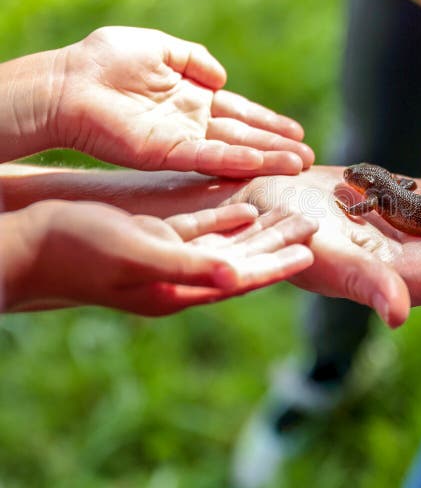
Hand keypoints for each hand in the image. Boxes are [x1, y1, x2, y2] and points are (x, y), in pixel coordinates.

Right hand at [2, 201, 316, 314]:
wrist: (31, 241)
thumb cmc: (79, 249)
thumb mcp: (137, 255)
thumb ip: (187, 264)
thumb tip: (235, 273)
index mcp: (178, 288)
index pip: (241, 277)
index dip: (276, 265)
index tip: (311, 252)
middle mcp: (178, 276)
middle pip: (241, 259)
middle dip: (277, 244)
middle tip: (311, 225)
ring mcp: (167, 257)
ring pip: (225, 242)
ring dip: (258, 230)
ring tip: (289, 216)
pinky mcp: (153, 238)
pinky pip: (199, 228)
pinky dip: (223, 219)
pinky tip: (245, 208)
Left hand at [51, 26, 313, 175]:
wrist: (69, 83)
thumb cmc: (105, 61)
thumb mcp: (158, 46)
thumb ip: (194, 58)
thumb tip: (223, 78)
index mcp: (192, 97)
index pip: (239, 113)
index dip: (268, 122)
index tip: (296, 132)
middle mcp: (193, 122)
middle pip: (244, 135)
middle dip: (277, 146)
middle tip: (308, 157)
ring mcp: (183, 140)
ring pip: (234, 150)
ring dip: (267, 157)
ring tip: (299, 164)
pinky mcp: (168, 153)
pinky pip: (209, 156)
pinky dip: (237, 160)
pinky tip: (263, 163)